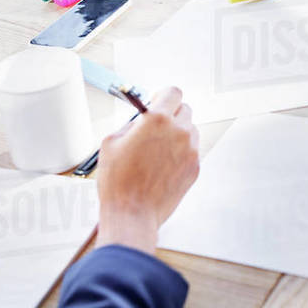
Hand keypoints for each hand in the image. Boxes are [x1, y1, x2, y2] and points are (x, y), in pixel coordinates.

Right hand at [95, 86, 199, 253]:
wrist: (132, 214)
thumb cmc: (118, 182)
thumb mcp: (111, 142)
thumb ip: (131, 124)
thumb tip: (141, 120)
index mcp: (157, 120)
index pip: (173, 92)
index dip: (164, 96)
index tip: (158, 102)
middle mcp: (179, 132)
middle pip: (185, 109)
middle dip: (171, 115)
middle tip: (156, 128)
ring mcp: (191, 150)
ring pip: (190, 130)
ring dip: (177, 134)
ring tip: (157, 152)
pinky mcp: (195, 168)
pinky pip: (191, 151)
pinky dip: (181, 154)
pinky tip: (163, 167)